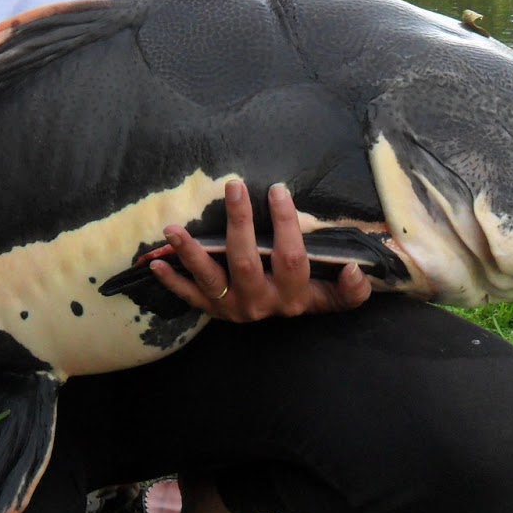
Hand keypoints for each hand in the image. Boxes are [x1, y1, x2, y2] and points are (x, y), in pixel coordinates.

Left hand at [151, 180, 371, 320]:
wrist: (281, 324)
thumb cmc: (307, 294)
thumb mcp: (332, 295)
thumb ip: (349, 288)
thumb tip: (356, 270)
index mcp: (294, 295)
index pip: (291, 257)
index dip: (286, 224)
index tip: (278, 190)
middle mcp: (262, 304)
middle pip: (247, 261)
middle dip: (239, 222)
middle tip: (233, 187)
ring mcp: (234, 308)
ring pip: (211, 279)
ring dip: (191, 253)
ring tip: (173, 229)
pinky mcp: (214, 310)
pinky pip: (190, 297)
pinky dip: (173, 281)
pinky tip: (157, 264)